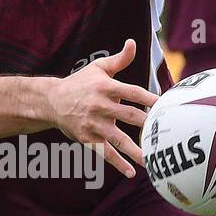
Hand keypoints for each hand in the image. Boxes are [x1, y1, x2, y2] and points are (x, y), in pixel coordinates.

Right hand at [47, 38, 156, 177]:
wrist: (51, 101)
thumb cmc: (80, 83)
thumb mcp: (98, 68)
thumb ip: (119, 59)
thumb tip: (133, 42)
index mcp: (105, 87)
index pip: (131, 92)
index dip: (148, 98)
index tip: (165, 104)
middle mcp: (100, 106)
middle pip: (128, 115)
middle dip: (146, 123)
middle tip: (164, 132)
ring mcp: (93, 124)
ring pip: (118, 139)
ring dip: (135, 150)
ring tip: (152, 160)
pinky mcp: (87, 138)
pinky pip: (104, 152)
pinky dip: (117, 163)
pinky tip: (131, 172)